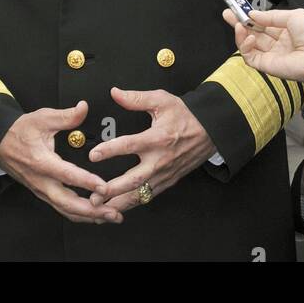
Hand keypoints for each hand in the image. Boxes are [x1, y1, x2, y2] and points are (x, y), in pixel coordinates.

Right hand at [0, 101, 118, 223]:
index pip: (67, 175)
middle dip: (92, 210)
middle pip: (68, 203)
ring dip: (89, 216)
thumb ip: (65, 116)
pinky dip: (79, 214)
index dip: (86, 182)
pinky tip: (94, 215)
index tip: (103, 187)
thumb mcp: (42, 118)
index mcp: (42, 162)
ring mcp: (41, 190)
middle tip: (113, 212)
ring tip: (111, 216)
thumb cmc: (20, 130)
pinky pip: (62, 208)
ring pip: (66, 210)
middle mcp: (41, 181)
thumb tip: (84, 108)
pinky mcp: (42, 194)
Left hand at [86, 88, 213, 212]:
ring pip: (140, 194)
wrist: (209, 131)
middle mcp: (160, 160)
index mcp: (157, 138)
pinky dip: (132, 204)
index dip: (110, 150)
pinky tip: (118, 209)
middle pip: (134, 179)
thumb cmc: (184, 115)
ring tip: (100, 209)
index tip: (93, 155)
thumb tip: (115, 93)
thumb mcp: (162, 100)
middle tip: (94, 194)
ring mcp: (164, 174)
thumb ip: (136, 98)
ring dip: (119, 202)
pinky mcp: (167, 182)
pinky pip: (148, 196)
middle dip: (113, 189)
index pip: (130, 145)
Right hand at [222, 6, 303, 80]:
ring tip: (238, 24)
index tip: (238, 9)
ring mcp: (271, 56)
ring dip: (240, 34)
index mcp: (285, 32)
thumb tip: (252, 14)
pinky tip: (248, 36)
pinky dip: (244, 46)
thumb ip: (271, 15)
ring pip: (248, 46)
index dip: (249, 17)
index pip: (262, 24)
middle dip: (239, 23)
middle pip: (252, 33)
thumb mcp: (293, 16)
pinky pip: (250, 57)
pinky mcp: (267, 67)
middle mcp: (276, 44)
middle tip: (227, 13)